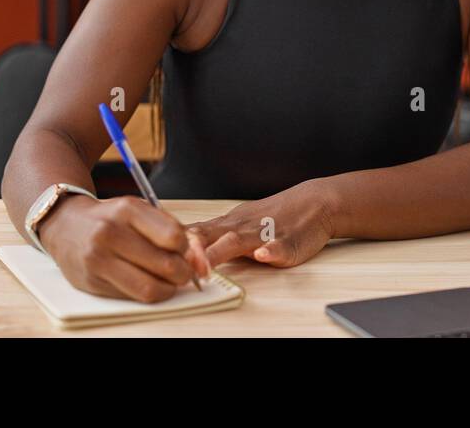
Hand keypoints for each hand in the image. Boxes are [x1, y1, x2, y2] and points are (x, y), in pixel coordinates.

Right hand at [40, 195, 210, 302]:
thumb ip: (168, 229)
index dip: (187, 249)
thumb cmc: (110, 218)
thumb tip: (197, 259)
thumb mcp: (138, 211)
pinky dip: (146, 293)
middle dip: (182, 274)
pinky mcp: (91, 282)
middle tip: (182, 272)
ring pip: (150, 288)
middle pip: (166, 266)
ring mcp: (98, 259)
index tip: (184, 251)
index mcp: (127, 209)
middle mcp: (110, 233)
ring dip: (168, 289)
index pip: (173, 237)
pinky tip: (144, 282)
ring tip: (168, 282)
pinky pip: (131, 297)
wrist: (65, 225)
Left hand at [186, 180, 337, 268]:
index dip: (174, 244)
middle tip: (171, 264)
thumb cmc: (275, 216)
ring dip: (218, 253)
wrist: (314, 203)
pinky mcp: (287, 242)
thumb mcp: (239, 222)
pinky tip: (265, 255)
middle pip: (208, 235)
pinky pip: (279, 246)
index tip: (154, 254)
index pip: (193, 232)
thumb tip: (183, 247)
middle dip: (188, 250)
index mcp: (227, 224)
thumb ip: (214, 236)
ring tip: (203, 267)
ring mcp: (262, 233)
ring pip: (237, 241)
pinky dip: (271, 251)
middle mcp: (240, 227)